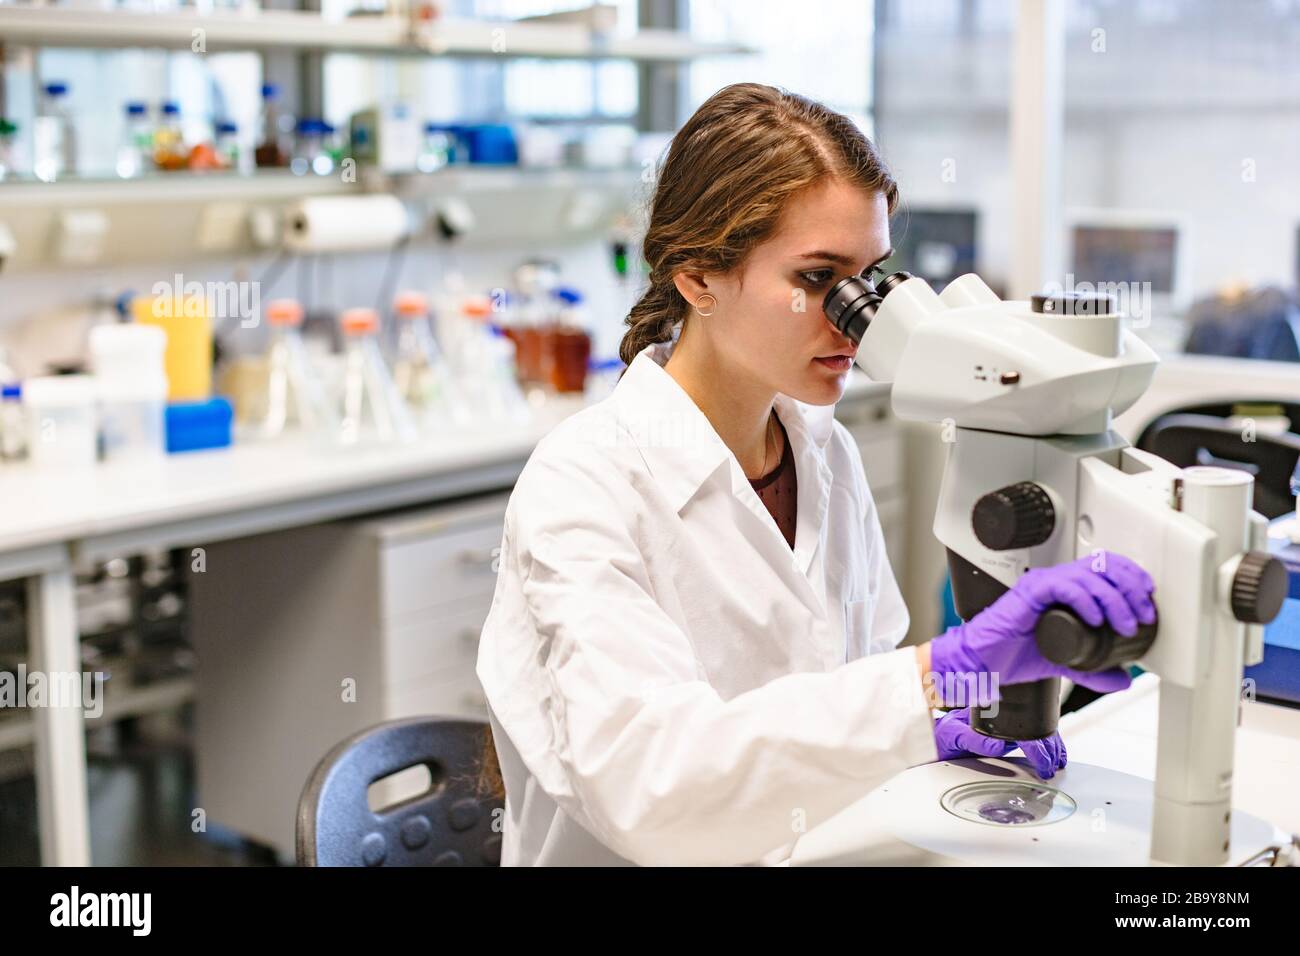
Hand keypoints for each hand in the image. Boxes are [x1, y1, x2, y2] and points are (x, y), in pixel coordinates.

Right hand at [929, 551, 1155, 702]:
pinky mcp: (1029, 593)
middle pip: (1102, 566)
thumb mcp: (1065, 663)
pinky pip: (1063, 587)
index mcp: (1063, 590)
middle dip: (1130, 587)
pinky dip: (1085, 600)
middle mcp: (1054, 582)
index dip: (1131, 576)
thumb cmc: (1011, 655)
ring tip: (1124, 622)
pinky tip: (1095, 618)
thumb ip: (1092, 670)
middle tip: (1143, 612)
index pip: (1103, 569)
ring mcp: (1042, 585)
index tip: (1147, 596)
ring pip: (1088, 575)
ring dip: (1114, 597)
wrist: (983, 663)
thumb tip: (1122, 680)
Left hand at [933, 707, 1067, 779]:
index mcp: (990, 713)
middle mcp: (1001, 717)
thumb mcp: (953, 735)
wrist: (935, 737)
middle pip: (1035, 728)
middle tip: (1051, 767)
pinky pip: (1032, 736)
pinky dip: (1045, 745)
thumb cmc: (942, 733)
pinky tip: (1052, 754)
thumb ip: (974, 740)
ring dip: (1052, 746)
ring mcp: (1005, 725)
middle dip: (1049, 748)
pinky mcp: (1006, 732)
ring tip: (1056, 762)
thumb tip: (999, 746)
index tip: (1043, 763)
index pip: (1023, 727)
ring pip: (1038, 730)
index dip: (1038, 745)